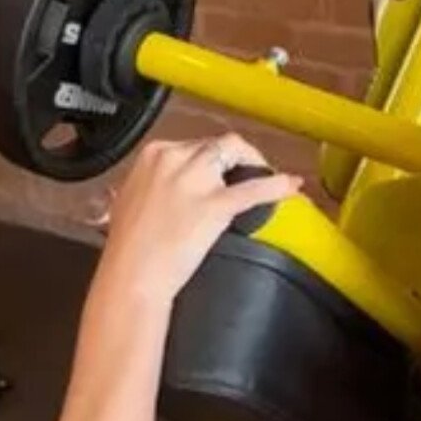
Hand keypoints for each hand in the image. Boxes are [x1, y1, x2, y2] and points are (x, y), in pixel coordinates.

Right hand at [97, 134, 302, 302]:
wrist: (131, 276)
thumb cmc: (127, 250)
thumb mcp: (129, 202)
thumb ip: (149, 187)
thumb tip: (160, 190)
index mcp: (152, 155)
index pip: (194, 144)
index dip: (214, 160)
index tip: (221, 172)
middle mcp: (173, 159)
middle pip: (218, 145)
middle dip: (237, 159)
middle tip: (248, 175)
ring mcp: (195, 180)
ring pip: (236, 152)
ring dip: (255, 164)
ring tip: (267, 178)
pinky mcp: (214, 205)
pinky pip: (253, 189)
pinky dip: (277, 186)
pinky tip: (292, 187)